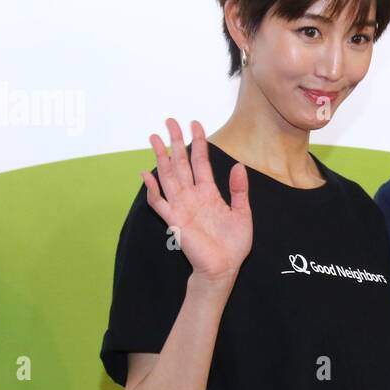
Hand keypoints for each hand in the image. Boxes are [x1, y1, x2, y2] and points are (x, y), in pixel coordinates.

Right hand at [144, 118, 251, 282]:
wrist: (224, 268)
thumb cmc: (233, 244)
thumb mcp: (243, 213)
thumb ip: (239, 190)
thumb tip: (238, 165)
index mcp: (209, 193)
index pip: (201, 162)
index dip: (198, 143)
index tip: (195, 124)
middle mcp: (192, 196)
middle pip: (181, 163)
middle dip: (175, 142)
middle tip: (170, 121)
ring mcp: (182, 207)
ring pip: (168, 177)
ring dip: (161, 158)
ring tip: (155, 138)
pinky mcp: (174, 221)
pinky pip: (159, 203)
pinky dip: (153, 189)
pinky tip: (147, 174)